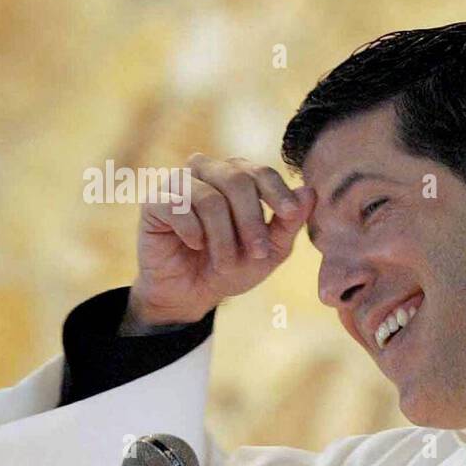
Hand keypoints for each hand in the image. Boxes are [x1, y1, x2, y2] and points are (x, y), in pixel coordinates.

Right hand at [122, 154, 313, 331]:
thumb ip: (289, 223)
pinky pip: (177, 208)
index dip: (277, 192)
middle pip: (237, 179)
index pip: (261, 172)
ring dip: (223, 236)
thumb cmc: (233, 266)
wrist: (193, 293)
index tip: (289, 214)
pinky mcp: (155, 202)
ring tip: (224, 261)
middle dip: (251, 221)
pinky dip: (193, 233)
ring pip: (209, 198)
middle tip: (258, 253)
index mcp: (239, 177)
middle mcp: (209, 172)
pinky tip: (195, 246)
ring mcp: (179, 183)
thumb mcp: (270, 251)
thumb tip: (310, 192)